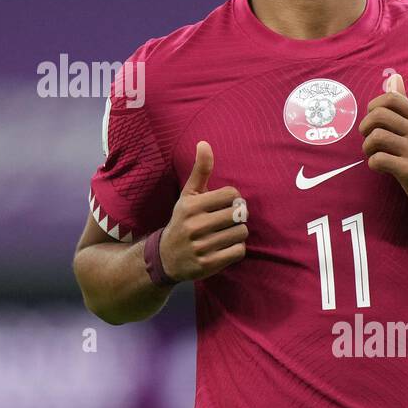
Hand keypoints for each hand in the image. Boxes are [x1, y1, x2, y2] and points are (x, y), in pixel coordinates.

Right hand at [159, 141, 248, 280]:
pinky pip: (238, 251)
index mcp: (191, 205)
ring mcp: (200, 246)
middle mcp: (194, 226)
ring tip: (224, 234)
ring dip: (237, 233)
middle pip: (238, 214)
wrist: (166, 257)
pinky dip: (235, 249)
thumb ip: (200, 170)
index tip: (223, 205)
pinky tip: (223, 247)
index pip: (232, 194)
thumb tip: (204, 142)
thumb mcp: (188, 195)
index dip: (233, 199)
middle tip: (226, 221)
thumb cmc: (183, 220)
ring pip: (241, 233)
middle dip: (236, 217)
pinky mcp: (207, 264)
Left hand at [358, 72, 407, 218]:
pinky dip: (373, 164)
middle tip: (370, 140)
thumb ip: (406, 105)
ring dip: (367, 147)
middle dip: (365, 128)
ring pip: (376, 137)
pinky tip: (381, 167)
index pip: (391, 98)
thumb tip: (394, 77)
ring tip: (374, 154)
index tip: (374, 122)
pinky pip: (378, 160)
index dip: (373, 107)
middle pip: (378, 115)